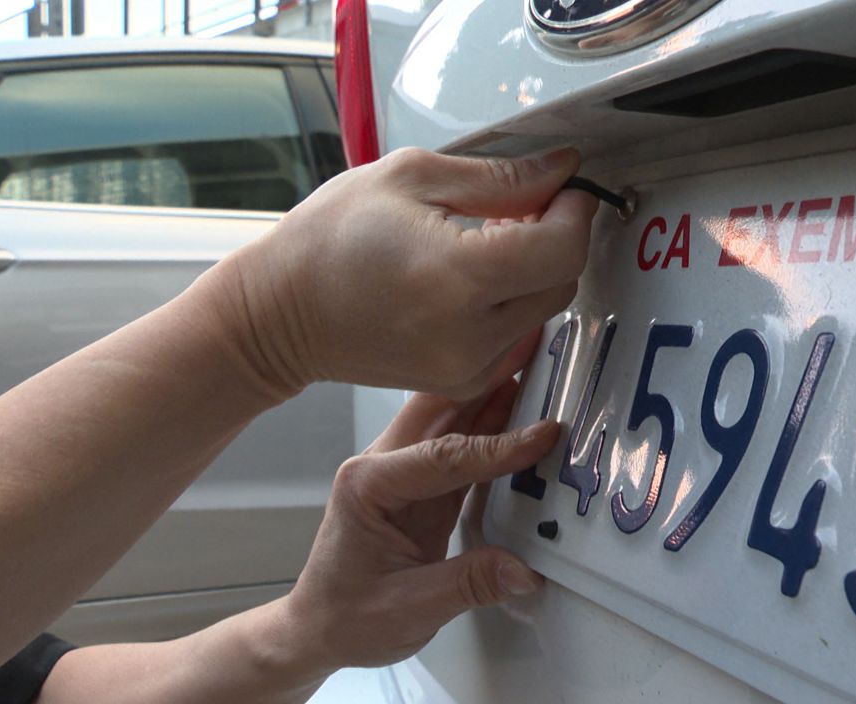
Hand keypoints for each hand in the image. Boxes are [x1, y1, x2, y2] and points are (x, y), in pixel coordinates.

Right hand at [207, 147, 598, 398]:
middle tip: (519, 208)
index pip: (562, 248)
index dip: (574, 211)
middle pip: (561, 282)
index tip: (565, 188)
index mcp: (457, 276)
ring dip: (534, 271)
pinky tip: (472, 277)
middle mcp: (469, 333)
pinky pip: (517, 336)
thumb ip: (500, 177)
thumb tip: (560, 171)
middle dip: (555, 238)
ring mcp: (467, 366)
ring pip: (544, 309)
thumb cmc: (327, 241)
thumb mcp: (412, 177)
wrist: (280, 313)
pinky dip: (512, 302)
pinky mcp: (463, 380)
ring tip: (485, 240)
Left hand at [277, 383, 554, 670]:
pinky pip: (460, 444)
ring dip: (492, 388)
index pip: (443, 456)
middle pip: (439, 408)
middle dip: (487, 374)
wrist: (318, 627)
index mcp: (369, 486)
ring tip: (534, 356)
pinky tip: (521, 402)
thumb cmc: (347, 617)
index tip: (543, 434)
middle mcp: (381, 467)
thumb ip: (468, 585)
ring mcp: (401, 471)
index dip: (497, 446)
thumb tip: (524, 571)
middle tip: (532, 342)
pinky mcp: (421, 485)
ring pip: (451, 416)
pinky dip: (492, 421)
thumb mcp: (408, 609)